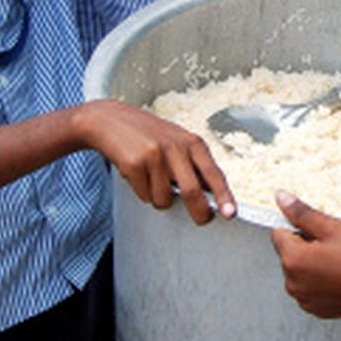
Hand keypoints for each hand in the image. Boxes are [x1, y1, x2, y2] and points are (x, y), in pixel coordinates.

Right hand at [74, 99, 234, 224]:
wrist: (110, 120)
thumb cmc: (148, 135)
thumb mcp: (177, 142)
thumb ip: (193, 164)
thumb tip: (211, 195)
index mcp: (192, 142)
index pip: (213, 173)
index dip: (224, 196)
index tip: (231, 213)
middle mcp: (176, 147)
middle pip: (192, 191)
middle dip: (199, 212)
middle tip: (201, 220)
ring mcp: (155, 155)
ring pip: (164, 199)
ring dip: (159, 199)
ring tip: (151, 179)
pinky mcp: (134, 163)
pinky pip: (144, 195)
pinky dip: (142, 192)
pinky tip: (137, 174)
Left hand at [271, 190, 340, 321]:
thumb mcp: (333, 228)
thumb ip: (302, 213)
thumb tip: (281, 198)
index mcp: (293, 260)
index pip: (278, 233)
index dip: (299, 228)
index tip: (320, 231)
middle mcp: (292, 283)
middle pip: (288, 253)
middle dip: (306, 246)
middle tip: (334, 246)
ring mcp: (303, 298)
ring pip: (299, 270)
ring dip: (312, 264)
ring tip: (339, 262)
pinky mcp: (315, 308)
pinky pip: (309, 287)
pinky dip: (320, 281)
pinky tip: (340, 276)